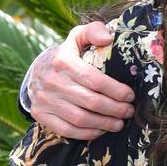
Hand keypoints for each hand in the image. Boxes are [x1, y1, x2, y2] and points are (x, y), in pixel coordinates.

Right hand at [27, 21, 134, 139]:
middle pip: (91, 102)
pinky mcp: (40, 114)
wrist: (36, 71)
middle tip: (128, 111)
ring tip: (119, 123)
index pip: (95, 80)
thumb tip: (107, 38)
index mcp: (63, 61)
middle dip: (115, 109)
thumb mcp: (77, 38)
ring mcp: (44, 100)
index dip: (116, 90)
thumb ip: (93, 32)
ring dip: (104, 124)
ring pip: (80, 119)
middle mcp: (52, 81)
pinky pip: (67, 130)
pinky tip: (100, 130)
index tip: (130, 96)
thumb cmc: (66, 55)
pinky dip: (87, 133)